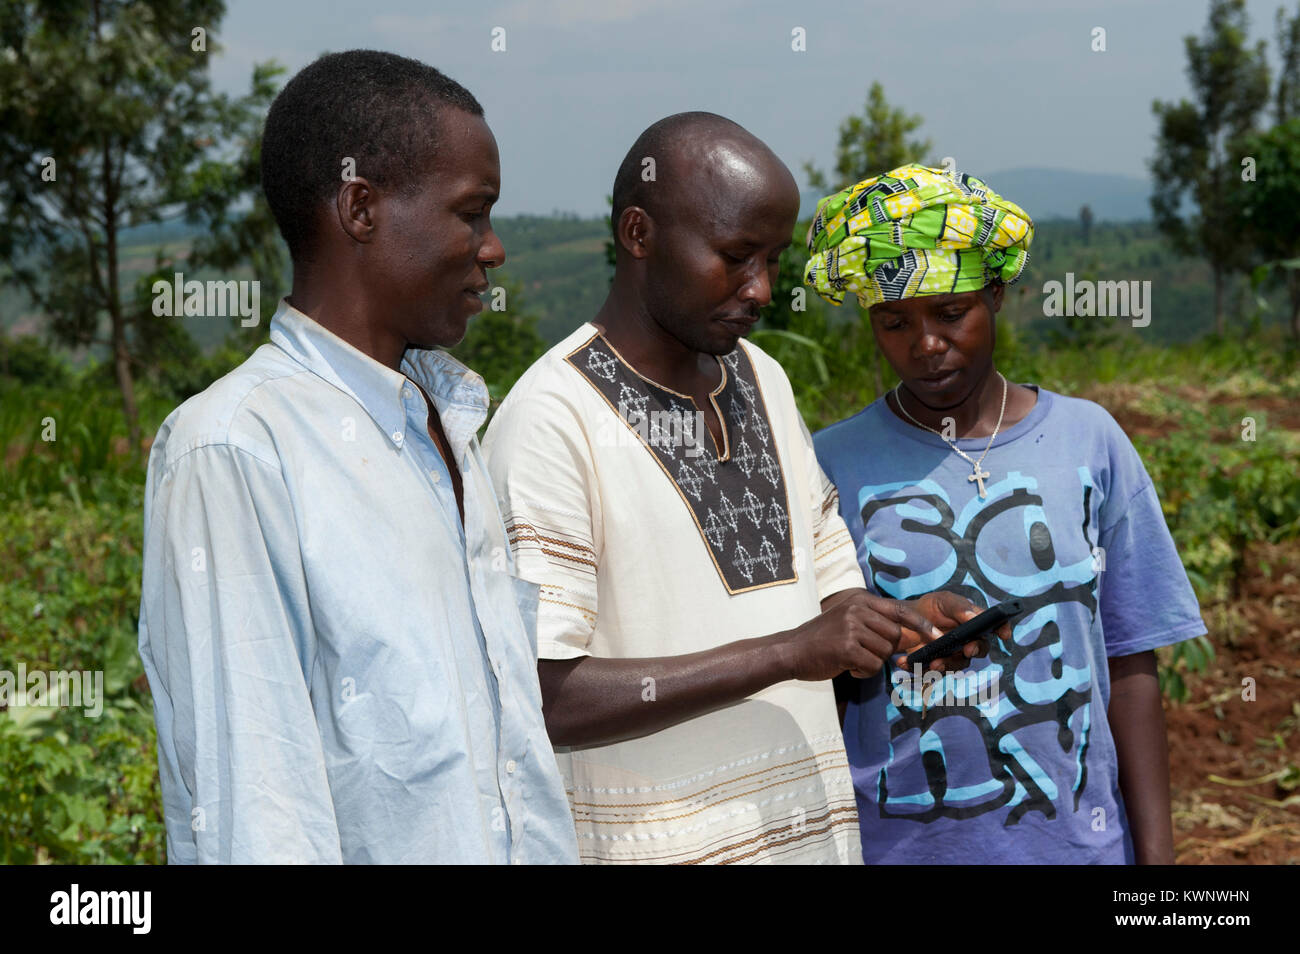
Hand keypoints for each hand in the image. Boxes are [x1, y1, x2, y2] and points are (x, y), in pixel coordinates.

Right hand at [780, 590, 944, 681]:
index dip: (922, 625)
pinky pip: (873, 666)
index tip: (938, 637)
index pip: (900, 611)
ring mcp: (851, 628)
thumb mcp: (848, 621)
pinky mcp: (847, 648)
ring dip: (872, 662)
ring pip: (885, 653)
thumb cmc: (823, 639)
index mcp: (860, 601)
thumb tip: (910, 637)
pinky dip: (863, 672)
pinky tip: (848, 667)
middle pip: (896, 636)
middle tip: (865, 653)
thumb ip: (875, 624)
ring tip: (851, 659)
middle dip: (886, 650)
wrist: (791, 650)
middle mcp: (857, 610)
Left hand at [895, 590, 1009, 672]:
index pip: (994, 627)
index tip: (1004, 634)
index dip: (1002, 629)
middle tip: (967, 649)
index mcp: (975, 623)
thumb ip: (959, 607)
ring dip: (946, 664)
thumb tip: (973, 617)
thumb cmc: (933, 608)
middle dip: (975, 650)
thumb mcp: (944, 600)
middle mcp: (969, 642)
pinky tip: (904, 662)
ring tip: (933, 662)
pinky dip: (919, 668)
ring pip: (957, 665)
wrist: (907, 620)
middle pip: (979, 649)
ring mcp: (954, 656)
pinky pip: (932, 672)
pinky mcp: (937, 665)